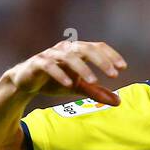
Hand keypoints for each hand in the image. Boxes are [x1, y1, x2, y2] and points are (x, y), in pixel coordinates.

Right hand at [5, 39, 124, 105]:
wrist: (26, 82)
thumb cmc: (55, 80)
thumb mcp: (79, 87)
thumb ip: (97, 92)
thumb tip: (119, 102)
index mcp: (77, 51)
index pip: (97, 46)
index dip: (111, 55)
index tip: (123, 67)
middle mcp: (65, 49)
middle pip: (86, 48)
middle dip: (101, 60)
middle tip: (114, 74)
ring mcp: (50, 54)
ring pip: (69, 57)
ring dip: (83, 68)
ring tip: (94, 81)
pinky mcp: (37, 63)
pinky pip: (49, 66)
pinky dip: (60, 74)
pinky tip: (69, 84)